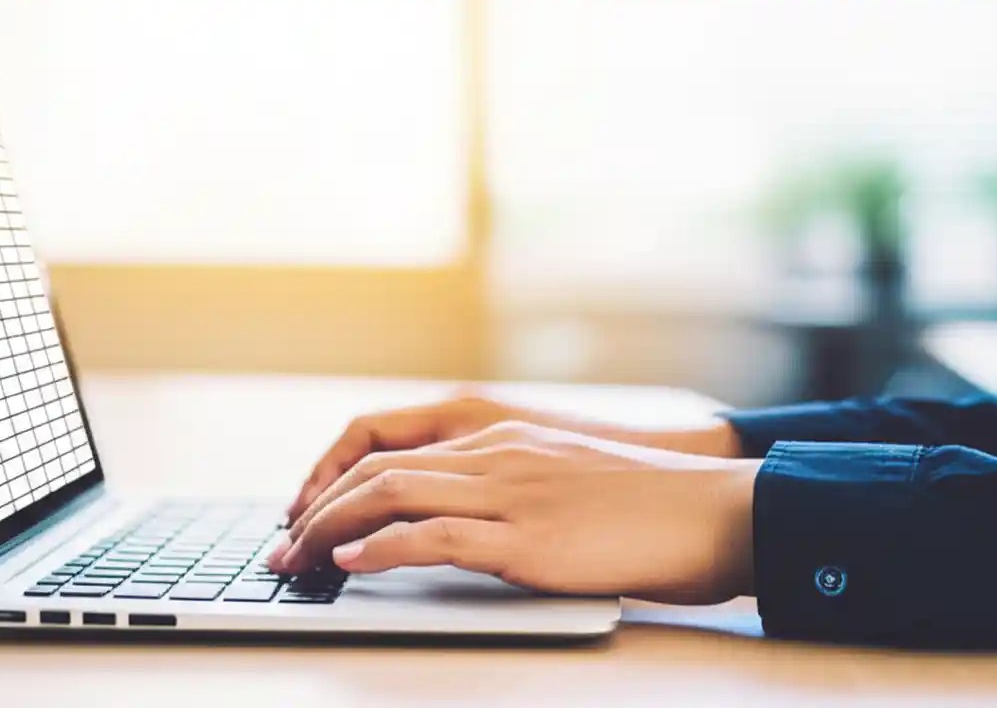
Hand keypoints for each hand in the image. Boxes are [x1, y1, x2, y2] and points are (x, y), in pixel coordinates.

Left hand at [272, 421, 759, 604]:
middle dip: (314, 509)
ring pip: (390, 494)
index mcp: (498, 432)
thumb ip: (504, 481)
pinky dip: (382, 549)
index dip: (331, 474)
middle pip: (374, 467)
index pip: (385, 439)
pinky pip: (435, 535)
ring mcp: (510, 491)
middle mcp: (494, 451)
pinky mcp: (529, 538)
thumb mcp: (560, 475)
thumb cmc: (646, 502)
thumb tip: (452, 517)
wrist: (715, 508)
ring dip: (329, 530)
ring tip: (294, 562)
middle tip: (281, 549)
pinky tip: (351, 565)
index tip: (306, 510)